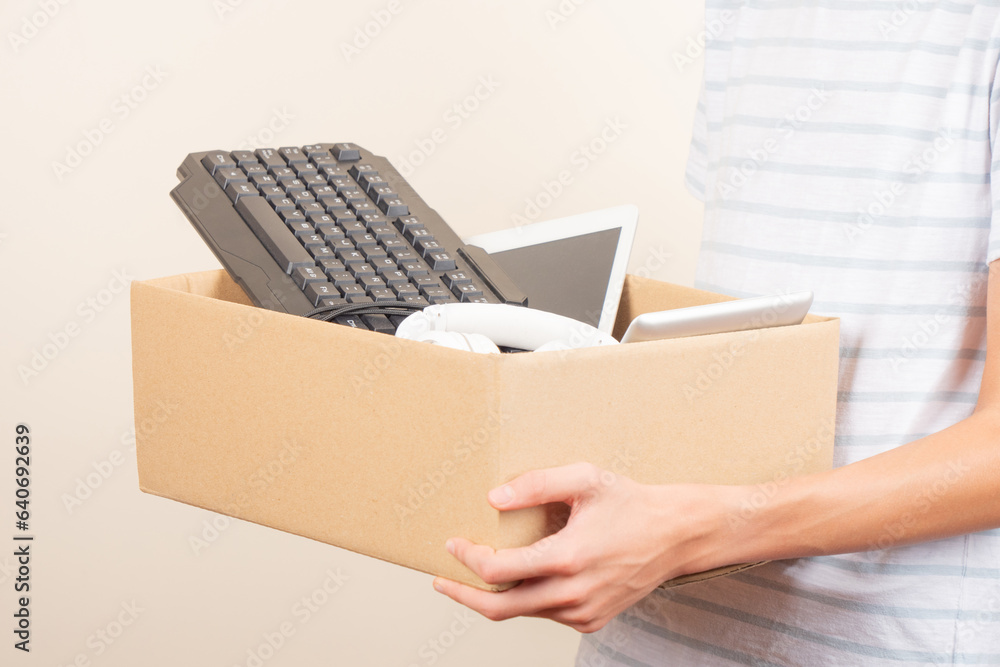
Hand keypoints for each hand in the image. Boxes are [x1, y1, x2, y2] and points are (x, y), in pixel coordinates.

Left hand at [433, 463, 739, 632]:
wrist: (676, 535)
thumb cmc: (631, 503)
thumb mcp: (584, 479)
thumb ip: (536, 485)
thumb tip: (493, 498)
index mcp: (568, 558)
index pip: (498, 571)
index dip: (467, 559)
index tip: (453, 544)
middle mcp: (573, 593)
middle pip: (500, 608)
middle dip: (463, 595)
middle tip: (441, 580)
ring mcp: (583, 611)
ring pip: (523, 612)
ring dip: (497, 594)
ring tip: (480, 572)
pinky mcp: (591, 620)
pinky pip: (546, 614)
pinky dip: (527, 598)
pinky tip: (525, 575)